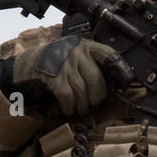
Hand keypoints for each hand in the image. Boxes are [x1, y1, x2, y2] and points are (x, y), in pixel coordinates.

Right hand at [0, 34, 133, 116]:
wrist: (29, 63)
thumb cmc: (57, 64)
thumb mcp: (74, 56)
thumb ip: (89, 62)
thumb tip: (110, 84)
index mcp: (84, 45)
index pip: (107, 54)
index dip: (120, 67)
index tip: (128, 80)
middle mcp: (75, 51)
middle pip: (95, 79)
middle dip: (96, 97)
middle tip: (94, 105)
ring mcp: (63, 63)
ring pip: (81, 90)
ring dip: (82, 105)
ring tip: (81, 110)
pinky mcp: (53, 76)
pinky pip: (67, 96)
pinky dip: (69, 106)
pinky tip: (68, 110)